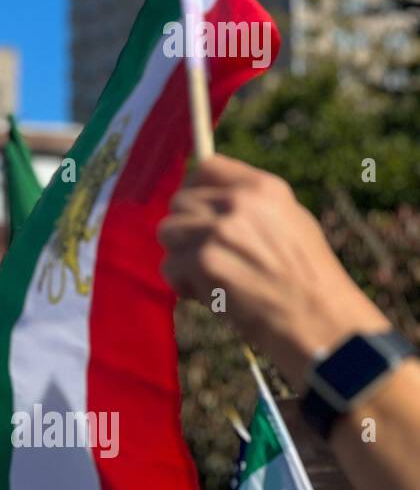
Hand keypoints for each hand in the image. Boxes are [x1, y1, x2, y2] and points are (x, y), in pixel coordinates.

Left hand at [158, 155, 389, 382]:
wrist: (320, 322)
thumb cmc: (307, 280)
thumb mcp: (290, 223)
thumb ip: (250, 207)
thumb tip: (208, 199)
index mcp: (263, 188)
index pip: (207, 167)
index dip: (193, 189)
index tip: (193, 210)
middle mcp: (239, 202)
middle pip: (179, 202)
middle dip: (185, 231)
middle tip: (207, 257)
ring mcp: (218, 230)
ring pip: (168, 232)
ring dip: (181, 257)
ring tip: (210, 277)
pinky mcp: (203, 261)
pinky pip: (169, 266)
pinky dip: (182, 285)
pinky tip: (211, 296)